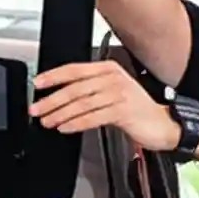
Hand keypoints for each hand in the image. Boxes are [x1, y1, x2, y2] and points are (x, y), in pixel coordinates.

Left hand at [30, 60, 179, 149]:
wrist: (162, 124)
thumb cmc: (134, 109)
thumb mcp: (111, 91)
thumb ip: (89, 89)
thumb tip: (58, 96)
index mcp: (107, 69)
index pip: (74, 70)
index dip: (53, 76)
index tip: (37, 84)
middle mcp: (113, 78)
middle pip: (74, 88)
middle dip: (51, 100)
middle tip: (36, 109)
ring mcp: (118, 93)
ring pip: (81, 103)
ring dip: (60, 114)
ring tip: (47, 121)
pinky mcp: (123, 110)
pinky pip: (93, 117)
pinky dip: (76, 123)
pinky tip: (65, 127)